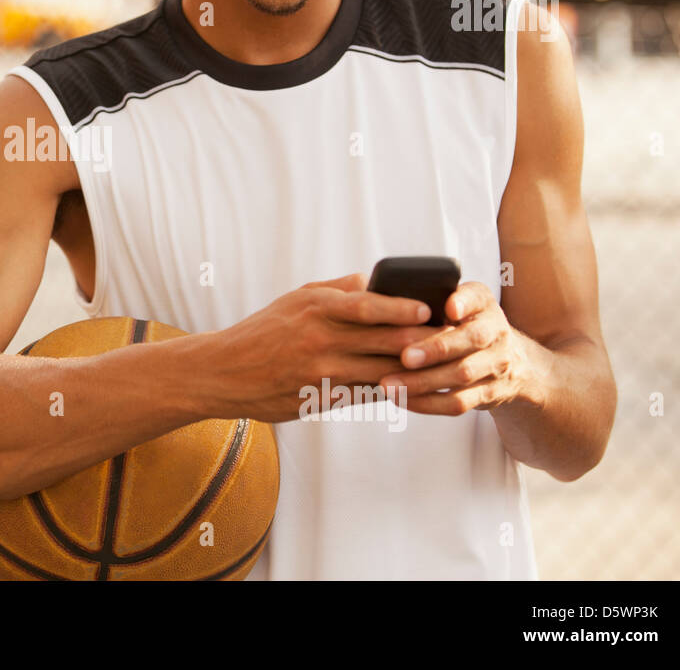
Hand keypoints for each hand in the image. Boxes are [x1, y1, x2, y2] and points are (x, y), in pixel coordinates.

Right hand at [209, 272, 441, 423]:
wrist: (226, 372)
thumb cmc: (263, 331)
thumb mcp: (295, 299)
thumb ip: (337, 290)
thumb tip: (374, 281)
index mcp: (316, 308)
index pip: (368, 306)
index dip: (402, 308)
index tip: (429, 308)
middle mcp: (321, 339)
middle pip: (383, 340)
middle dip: (422, 340)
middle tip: (453, 338)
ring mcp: (322, 371)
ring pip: (382, 371)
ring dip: (416, 372)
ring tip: (446, 367)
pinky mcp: (322, 398)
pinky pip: (368, 394)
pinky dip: (394, 391)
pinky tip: (416, 389)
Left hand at [379, 281, 541, 415]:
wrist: (509, 362)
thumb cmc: (464, 325)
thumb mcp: (460, 304)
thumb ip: (434, 297)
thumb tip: (384, 295)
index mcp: (483, 304)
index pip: (477, 297)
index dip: (464, 302)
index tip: (448, 308)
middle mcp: (496, 332)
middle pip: (471, 340)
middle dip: (436, 349)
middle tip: (405, 356)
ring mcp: (496, 365)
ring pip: (461, 375)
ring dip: (422, 381)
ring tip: (388, 384)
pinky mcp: (489, 394)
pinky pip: (457, 403)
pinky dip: (427, 403)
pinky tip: (400, 398)